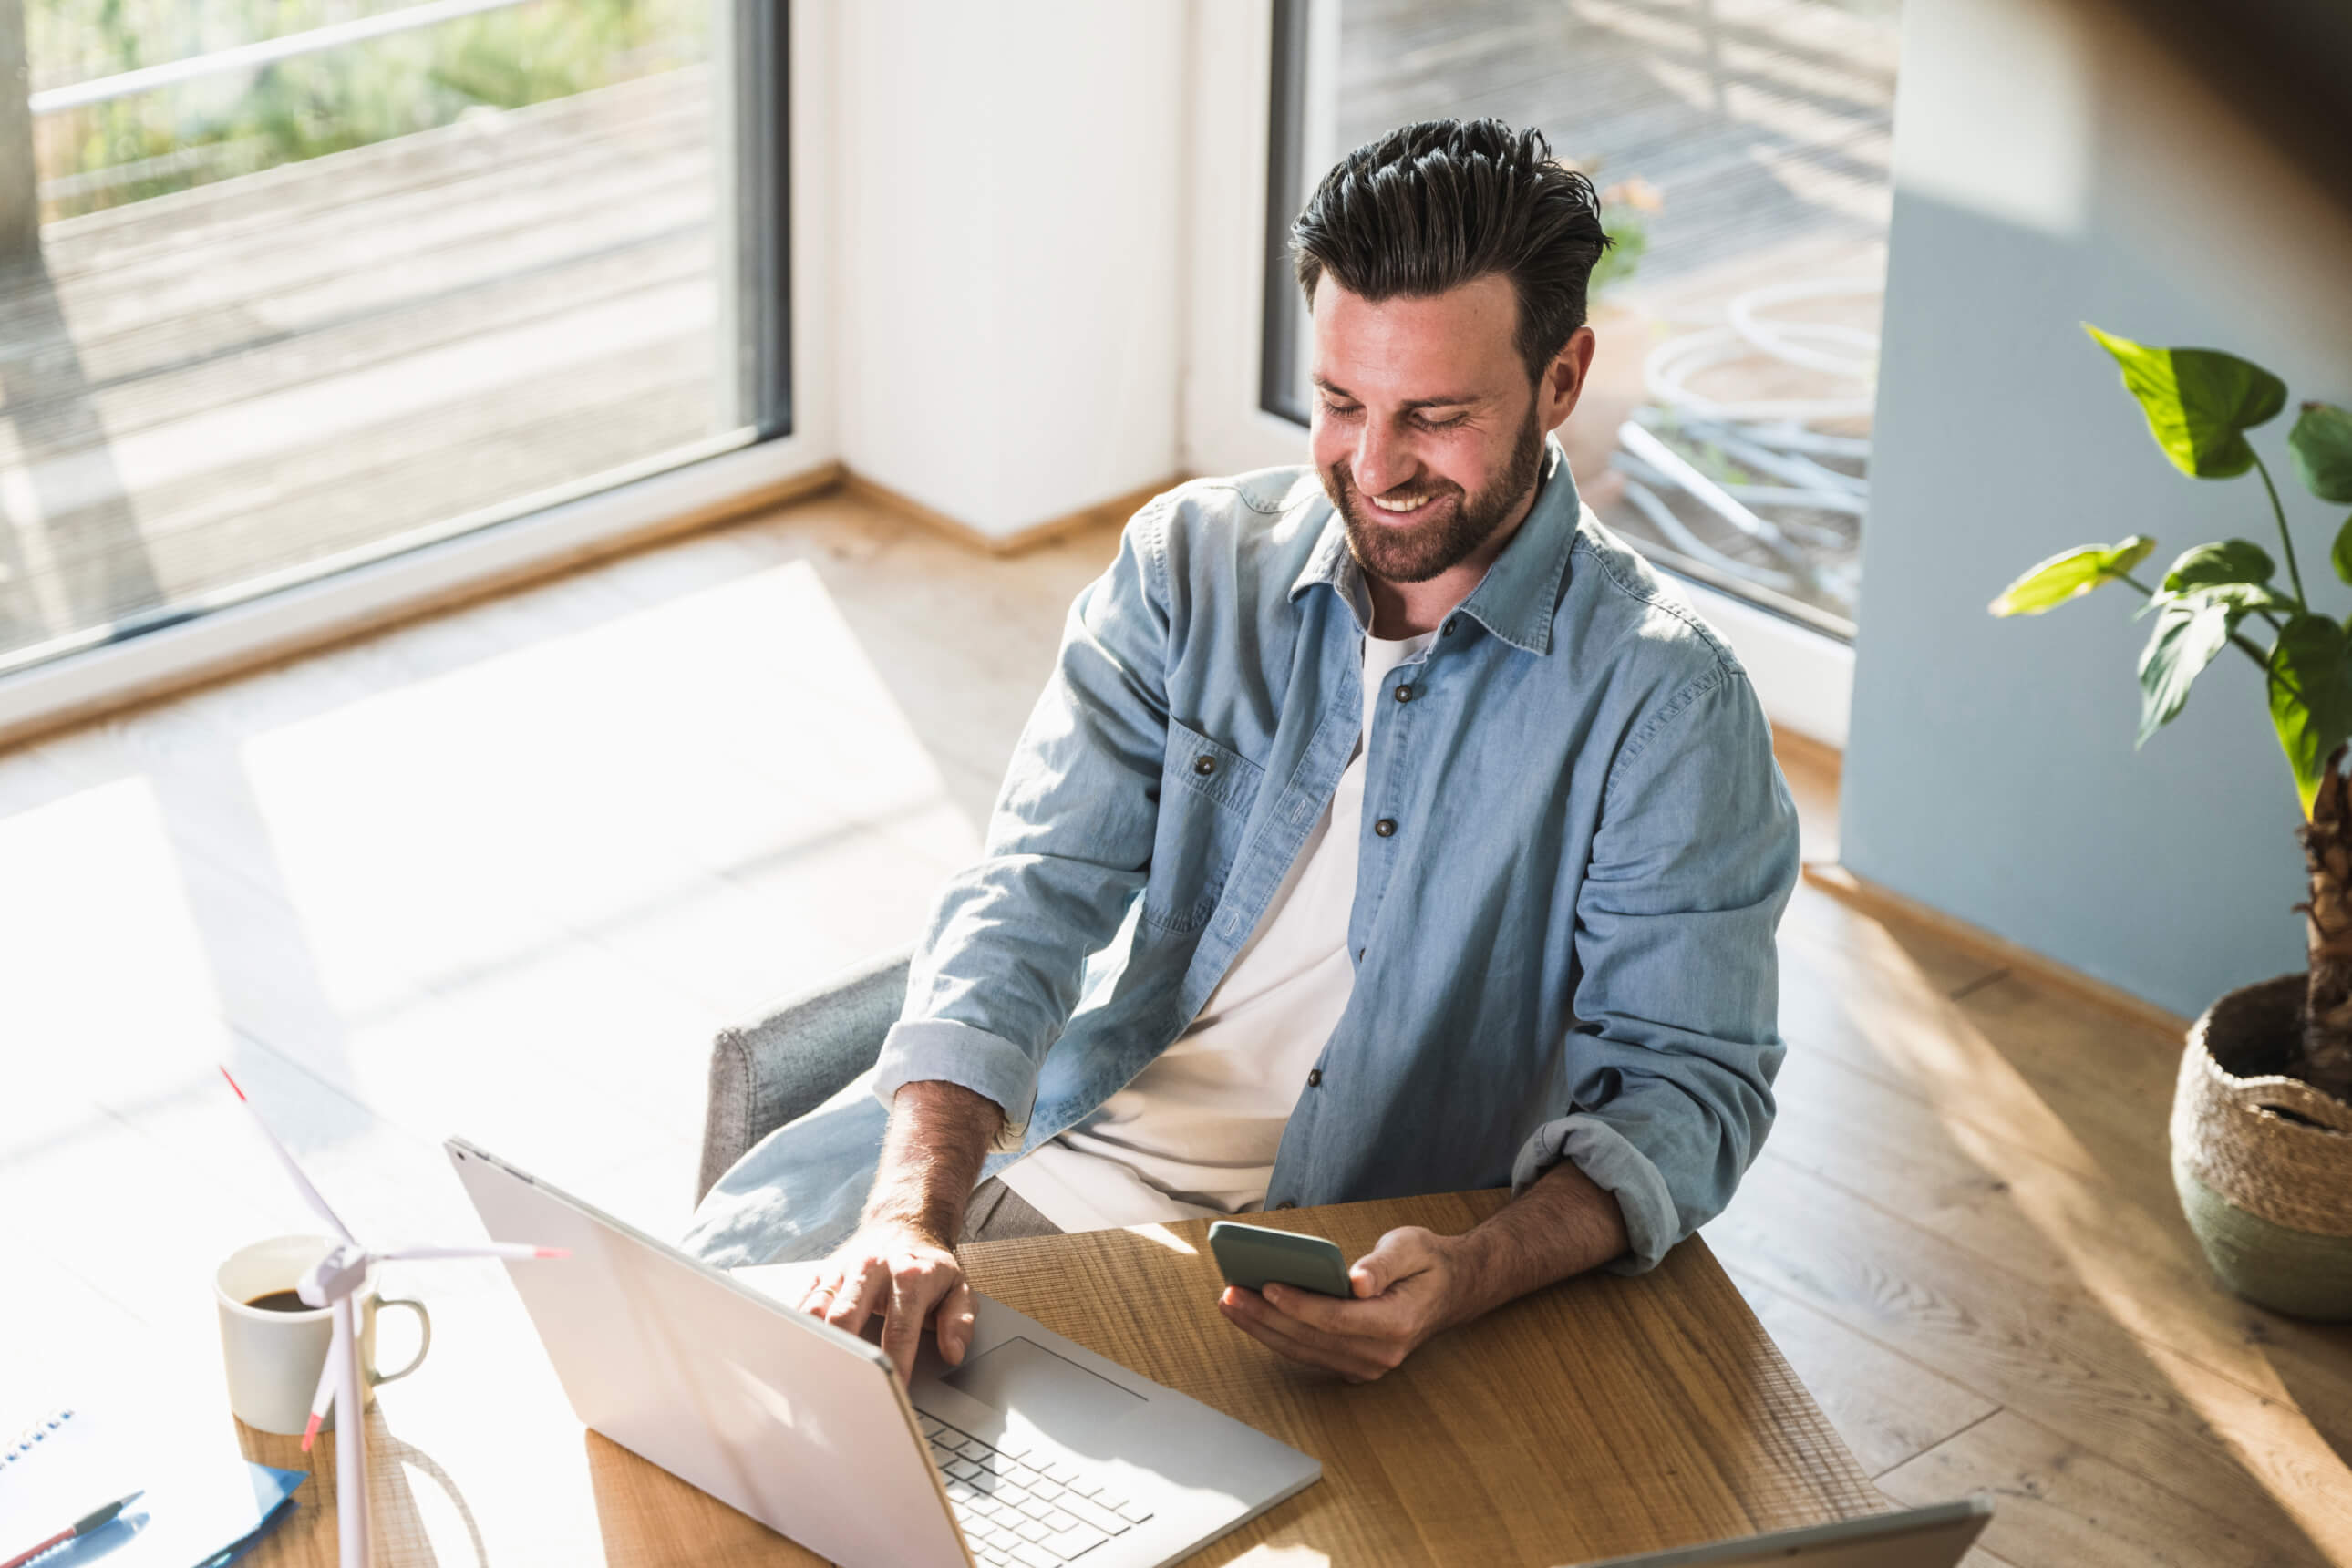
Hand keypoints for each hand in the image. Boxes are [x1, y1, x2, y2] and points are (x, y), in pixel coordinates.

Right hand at [799, 1223, 977, 1382]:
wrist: (905, 1224)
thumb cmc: (930, 1267)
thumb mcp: (959, 1288)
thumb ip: (960, 1320)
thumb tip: (953, 1352)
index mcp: (911, 1275)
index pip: (900, 1328)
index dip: (896, 1363)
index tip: (893, 1392)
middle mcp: (872, 1269)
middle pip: (847, 1318)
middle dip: (843, 1356)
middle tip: (843, 1390)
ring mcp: (843, 1271)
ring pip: (816, 1310)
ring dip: (812, 1345)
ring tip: (812, 1378)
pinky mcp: (822, 1274)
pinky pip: (801, 1303)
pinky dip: (796, 1330)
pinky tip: (795, 1354)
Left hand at [1216, 1226, 1460, 1381]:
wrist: (1449, 1291)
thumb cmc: (1426, 1263)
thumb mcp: (1412, 1247)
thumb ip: (1384, 1264)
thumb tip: (1358, 1281)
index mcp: (1397, 1323)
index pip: (1337, 1319)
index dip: (1299, 1305)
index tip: (1267, 1286)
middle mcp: (1381, 1353)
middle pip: (1311, 1339)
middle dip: (1266, 1317)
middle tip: (1230, 1294)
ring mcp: (1367, 1366)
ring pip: (1304, 1351)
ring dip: (1263, 1329)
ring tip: (1231, 1303)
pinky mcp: (1353, 1366)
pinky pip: (1309, 1354)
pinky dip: (1278, 1336)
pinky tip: (1252, 1315)